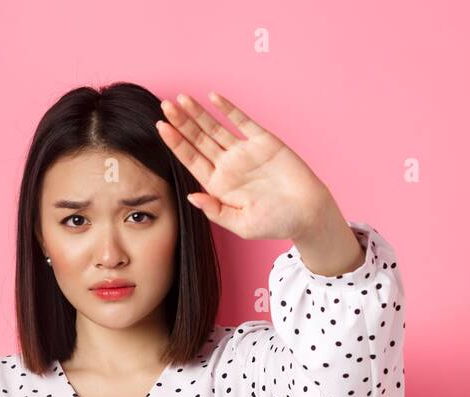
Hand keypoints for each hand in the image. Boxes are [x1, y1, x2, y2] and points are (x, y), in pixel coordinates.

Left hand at [155, 90, 340, 244]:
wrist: (308, 212)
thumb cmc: (276, 223)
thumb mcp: (242, 225)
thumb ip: (216, 211)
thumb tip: (192, 197)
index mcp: (218, 186)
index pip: (191, 160)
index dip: (176, 143)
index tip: (161, 127)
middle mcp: (228, 166)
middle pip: (199, 140)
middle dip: (182, 123)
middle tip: (166, 105)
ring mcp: (244, 152)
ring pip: (215, 128)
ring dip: (199, 113)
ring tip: (182, 98)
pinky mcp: (263, 141)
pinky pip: (242, 121)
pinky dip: (228, 109)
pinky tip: (213, 97)